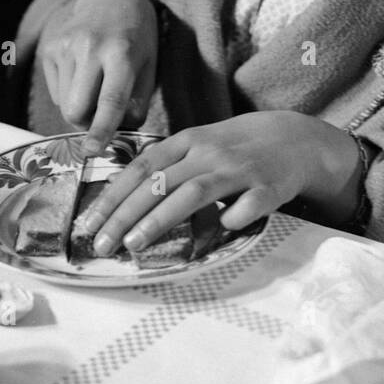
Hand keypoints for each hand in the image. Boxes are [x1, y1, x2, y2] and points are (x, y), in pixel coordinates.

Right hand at [39, 0, 157, 154]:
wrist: (112, 2)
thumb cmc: (137, 42)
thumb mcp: (149, 68)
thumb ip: (137, 104)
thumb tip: (118, 134)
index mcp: (122, 53)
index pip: (110, 99)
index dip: (102, 128)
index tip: (93, 150)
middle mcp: (90, 47)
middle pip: (76, 109)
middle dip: (86, 123)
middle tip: (101, 114)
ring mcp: (66, 45)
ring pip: (64, 104)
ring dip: (79, 107)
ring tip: (94, 86)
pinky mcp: (50, 48)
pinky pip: (55, 92)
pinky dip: (69, 93)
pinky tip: (82, 73)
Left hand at [76, 111, 362, 255]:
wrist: (295, 138)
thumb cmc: (237, 147)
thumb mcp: (199, 145)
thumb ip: (167, 166)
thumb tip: (122, 196)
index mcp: (188, 140)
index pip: (141, 168)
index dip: (112, 195)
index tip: (87, 223)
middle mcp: (209, 152)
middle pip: (160, 182)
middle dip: (125, 214)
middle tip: (100, 245)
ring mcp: (239, 169)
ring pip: (193, 193)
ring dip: (160, 219)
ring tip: (134, 245)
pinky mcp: (269, 187)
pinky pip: (247, 206)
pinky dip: (231, 217)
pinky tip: (220, 231)